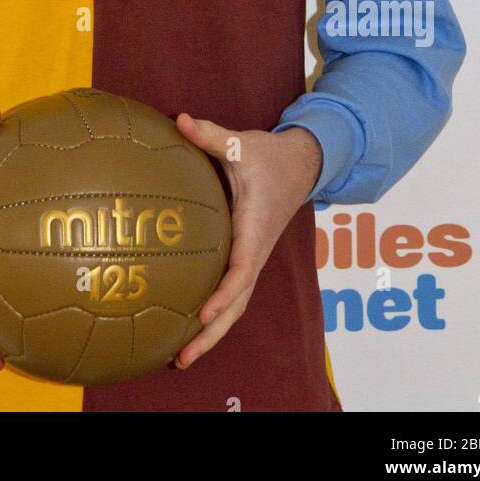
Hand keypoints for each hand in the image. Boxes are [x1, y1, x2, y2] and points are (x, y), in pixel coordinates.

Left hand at [172, 117, 322, 369]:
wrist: (300, 163)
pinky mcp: (248, 258)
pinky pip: (232, 294)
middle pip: (237, 304)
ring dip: (212, 333)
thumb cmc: (267, 155)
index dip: (223, 294)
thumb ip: (210, 135)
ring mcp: (253, 259)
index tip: (201, 314)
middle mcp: (256, 251)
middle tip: (181, 360)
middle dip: (211, 334)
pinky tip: (189, 327)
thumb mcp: (240, 143)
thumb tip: (179, 120)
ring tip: (181, 359)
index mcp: (254, 228)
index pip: (241, 270)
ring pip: (236, 306)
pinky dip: (215, 315)